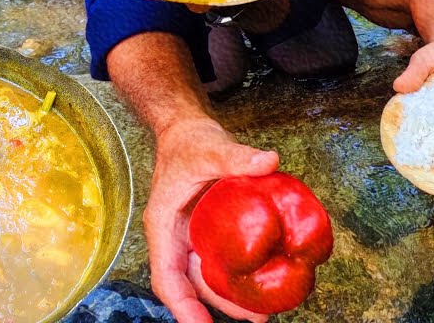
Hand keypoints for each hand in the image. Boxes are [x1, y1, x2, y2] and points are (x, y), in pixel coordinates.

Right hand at [145, 117, 280, 321]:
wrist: (186, 130)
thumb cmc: (189, 141)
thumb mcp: (210, 147)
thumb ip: (236, 155)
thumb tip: (268, 161)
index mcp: (164, 226)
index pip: (167, 277)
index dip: (183, 306)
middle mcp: (176, 238)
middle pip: (194, 284)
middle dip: (221, 306)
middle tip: (257, 318)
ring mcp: (192, 236)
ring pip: (209, 276)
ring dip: (233, 294)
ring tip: (264, 310)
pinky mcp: (209, 230)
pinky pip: (221, 259)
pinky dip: (240, 273)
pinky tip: (264, 279)